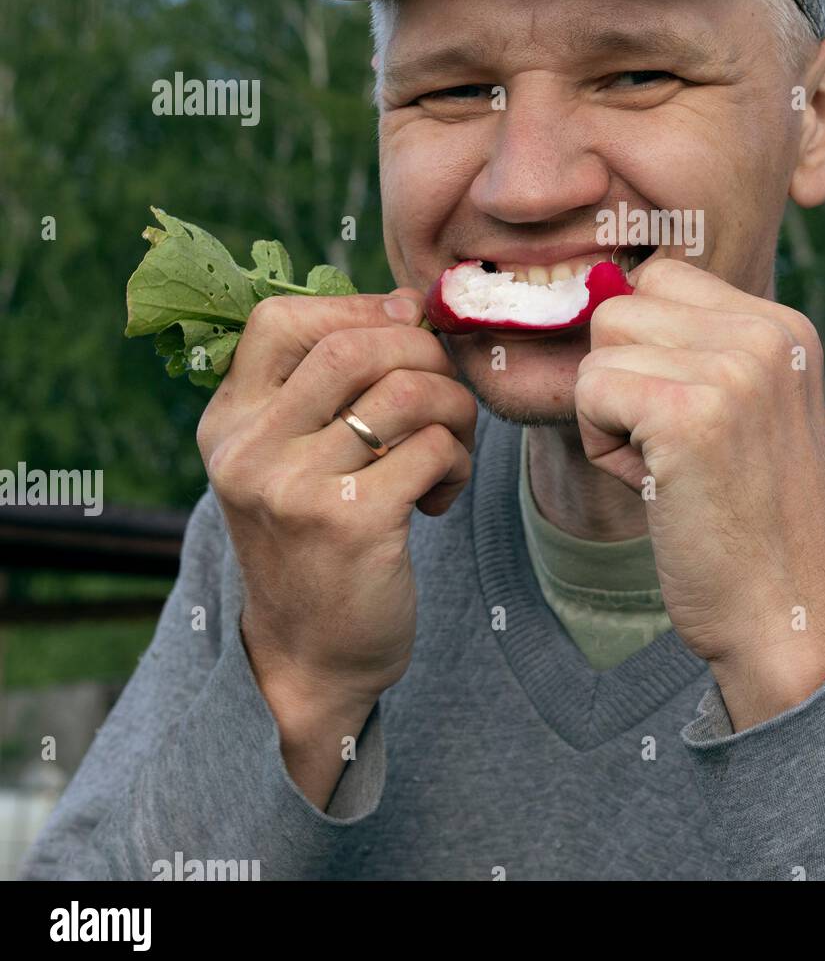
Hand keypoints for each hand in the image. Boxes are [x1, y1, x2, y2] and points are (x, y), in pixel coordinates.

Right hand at [196, 288, 475, 798]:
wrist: (312, 657)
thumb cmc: (319, 541)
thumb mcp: (294, 460)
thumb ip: (328, 387)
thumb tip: (407, 302)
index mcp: (229, 422)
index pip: (277, 320)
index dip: (355, 308)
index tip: (401, 332)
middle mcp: (248, 449)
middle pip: (355, 345)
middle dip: (423, 355)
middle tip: (444, 393)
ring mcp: (293, 486)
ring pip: (405, 391)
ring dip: (453, 409)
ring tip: (449, 447)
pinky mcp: (350, 521)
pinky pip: (435, 447)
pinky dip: (458, 461)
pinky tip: (440, 496)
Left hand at [574, 259, 824, 728]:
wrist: (788, 617)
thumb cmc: (748, 522)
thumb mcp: (744, 409)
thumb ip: (694, 348)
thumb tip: (595, 289)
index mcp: (784, 327)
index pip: (664, 278)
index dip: (646, 349)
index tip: (683, 418)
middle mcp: (768, 333)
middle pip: (624, 305)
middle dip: (622, 377)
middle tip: (670, 448)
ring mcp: (735, 368)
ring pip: (601, 346)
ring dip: (609, 411)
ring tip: (666, 466)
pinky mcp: (691, 413)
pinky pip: (590, 389)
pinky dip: (600, 444)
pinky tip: (654, 484)